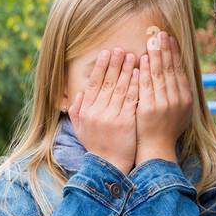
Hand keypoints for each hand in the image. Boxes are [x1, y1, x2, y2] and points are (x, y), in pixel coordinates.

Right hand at [69, 48, 138, 175]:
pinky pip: (130, 99)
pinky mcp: (125, 122)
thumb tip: (79, 94)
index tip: (107, 53)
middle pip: (107, 82)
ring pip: (120, 88)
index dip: (101, 67)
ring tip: (133, 55)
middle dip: (115, 63)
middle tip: (121, 48)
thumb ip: (77, 111)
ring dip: (126, 70)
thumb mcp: (80, 130)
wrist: (108, 166)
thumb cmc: (96, 147)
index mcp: (86, 111)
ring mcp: (111, 116)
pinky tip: (139, 73)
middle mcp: (97, 112)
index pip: (93, 84)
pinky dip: (134, 84)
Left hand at [135, 30, 191, 165]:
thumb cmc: (166, 131)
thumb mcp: (180, 112)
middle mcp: (177, 99)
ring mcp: (164, 104)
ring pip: (160, 74)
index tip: (170, 38)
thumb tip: (178, 74)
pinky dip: (146, 71)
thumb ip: (178, 93)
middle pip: (171, 68)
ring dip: (156, 55)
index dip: (175, 53)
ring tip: (153, 40)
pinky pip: (147, 85)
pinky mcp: (150, 108)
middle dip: (166, 49)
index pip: (179, 70)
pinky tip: (143, 59)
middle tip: (161, 32)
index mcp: (186, 98)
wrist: (157, 150)